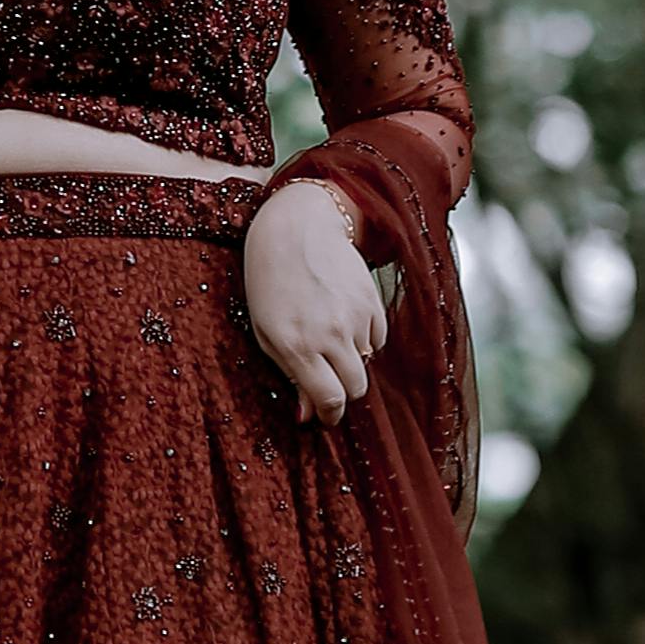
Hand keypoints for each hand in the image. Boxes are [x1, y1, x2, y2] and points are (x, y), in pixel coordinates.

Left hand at [242, 179, 386, 424]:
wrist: (296, 229)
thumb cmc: (270, 281)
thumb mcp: (266, 332)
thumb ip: (290, 375)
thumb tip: (308, 414)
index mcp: (296, 345)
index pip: (329, 399)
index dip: (330, 414)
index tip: (326, 414)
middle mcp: (328, 333)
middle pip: (355, 388)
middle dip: (343, 391)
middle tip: (329, 379)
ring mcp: (353, 316)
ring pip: (367, 362)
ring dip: (351, 359)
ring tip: (329, 335)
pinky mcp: (372, 300)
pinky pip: (378, 337)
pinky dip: (365, 337)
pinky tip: (344, 319)